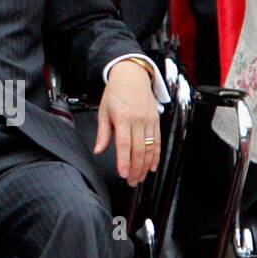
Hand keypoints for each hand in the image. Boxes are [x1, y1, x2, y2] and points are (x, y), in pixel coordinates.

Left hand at [94, 59, 160, 186]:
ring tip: (140, 178)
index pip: (124, 144)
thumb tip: (98, 150)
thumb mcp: (104, 111)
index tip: (123, 174)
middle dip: (135, 168)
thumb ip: (103, 133)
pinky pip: (158, 141)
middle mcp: (137, 120)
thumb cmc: (115, 93)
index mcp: (122, 118)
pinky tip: (152, 166)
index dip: (124, 161)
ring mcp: (148, 121)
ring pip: (149, 148)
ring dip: (145, 165)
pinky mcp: (156, 120)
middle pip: (138, 150)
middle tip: (131, 181)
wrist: (132, 76)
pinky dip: (156, 155)